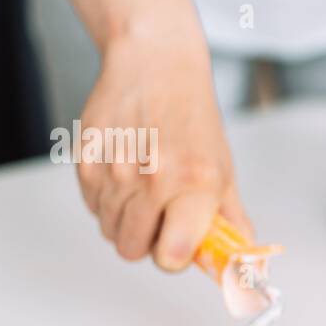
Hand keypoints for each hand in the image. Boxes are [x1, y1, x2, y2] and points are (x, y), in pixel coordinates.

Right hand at [74, 35, 252, 271]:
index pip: (171, 256)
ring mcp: (115, 170)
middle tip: (162, 215)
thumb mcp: (223, 169)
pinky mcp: (85, 161)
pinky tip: (125, 174)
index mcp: (196, 183)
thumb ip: (230, 220)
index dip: (175, 256)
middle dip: (149, 241)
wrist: (155, 66)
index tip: (180, 243)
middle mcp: (153, 178)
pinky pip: (93, 207)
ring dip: (127, 222)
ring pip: (111, 231)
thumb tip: (239, 260)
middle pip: (133, 249)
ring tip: (145, 190)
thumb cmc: (192, 118)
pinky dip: (107, 202)